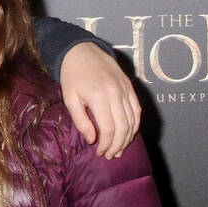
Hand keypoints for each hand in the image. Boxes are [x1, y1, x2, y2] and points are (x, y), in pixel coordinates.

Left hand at [58, 42, 140, 157]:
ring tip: (120, 148)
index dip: (107, 144)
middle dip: (118, 144)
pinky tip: (130, 133)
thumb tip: (92, 139)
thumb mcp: (69, 99)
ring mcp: (125, 89)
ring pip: (133, 119)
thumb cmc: (72, 76)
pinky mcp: (130, 86)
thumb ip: (81, 120)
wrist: (82, 51)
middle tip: (111, 155)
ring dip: (128, 137)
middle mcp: (115, 93)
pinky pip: (137, 109)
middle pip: (124, 127)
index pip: (109, 128)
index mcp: (98, 97)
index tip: (100, 152)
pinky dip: (136, 123)